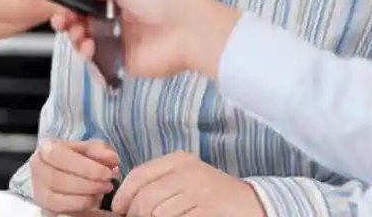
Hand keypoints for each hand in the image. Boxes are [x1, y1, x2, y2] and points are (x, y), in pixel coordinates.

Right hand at [30, 138, 119, 213]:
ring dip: (83, 197)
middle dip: (86, 184)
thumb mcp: (91, 150)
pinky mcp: (44, 208)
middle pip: (56, 179)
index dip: (84, 166)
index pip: (58, 156)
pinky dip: (76, 208)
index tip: (106, 173)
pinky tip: (92, 202)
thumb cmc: (79, 160)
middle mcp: (38, 169)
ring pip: (55, 199)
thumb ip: (101, 152)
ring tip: (101, 192)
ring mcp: (39, 190)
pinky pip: (57, 211)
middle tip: (107, 184)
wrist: (70, 175)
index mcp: (46, 149)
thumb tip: (112, 159)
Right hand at [49, 0, 240, 79]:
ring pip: (88, 40)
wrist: (191, 32)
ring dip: (77, 38)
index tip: (61, 3)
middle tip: (64, 22)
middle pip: (85, 19)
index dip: (74, 1)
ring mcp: (122, 38)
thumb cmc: (167, 0)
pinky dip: (89, 59)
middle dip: (69, 20)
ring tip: (79, 37)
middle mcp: (121, 15)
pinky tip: (88, 51)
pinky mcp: (125, 60)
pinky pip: (100, 62)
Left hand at [111, 151, 262, 216]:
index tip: (118, 209)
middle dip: (136, 214)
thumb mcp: (186, 179)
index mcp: (179, 160)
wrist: (253, 203)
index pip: (138, 174)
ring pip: (158, 213)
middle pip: (145, 198)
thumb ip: (159, 183)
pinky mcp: (207, 210)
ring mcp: (199, 191)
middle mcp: (188, 172)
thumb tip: (126, 200)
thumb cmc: (213, 193)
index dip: (123, 195)